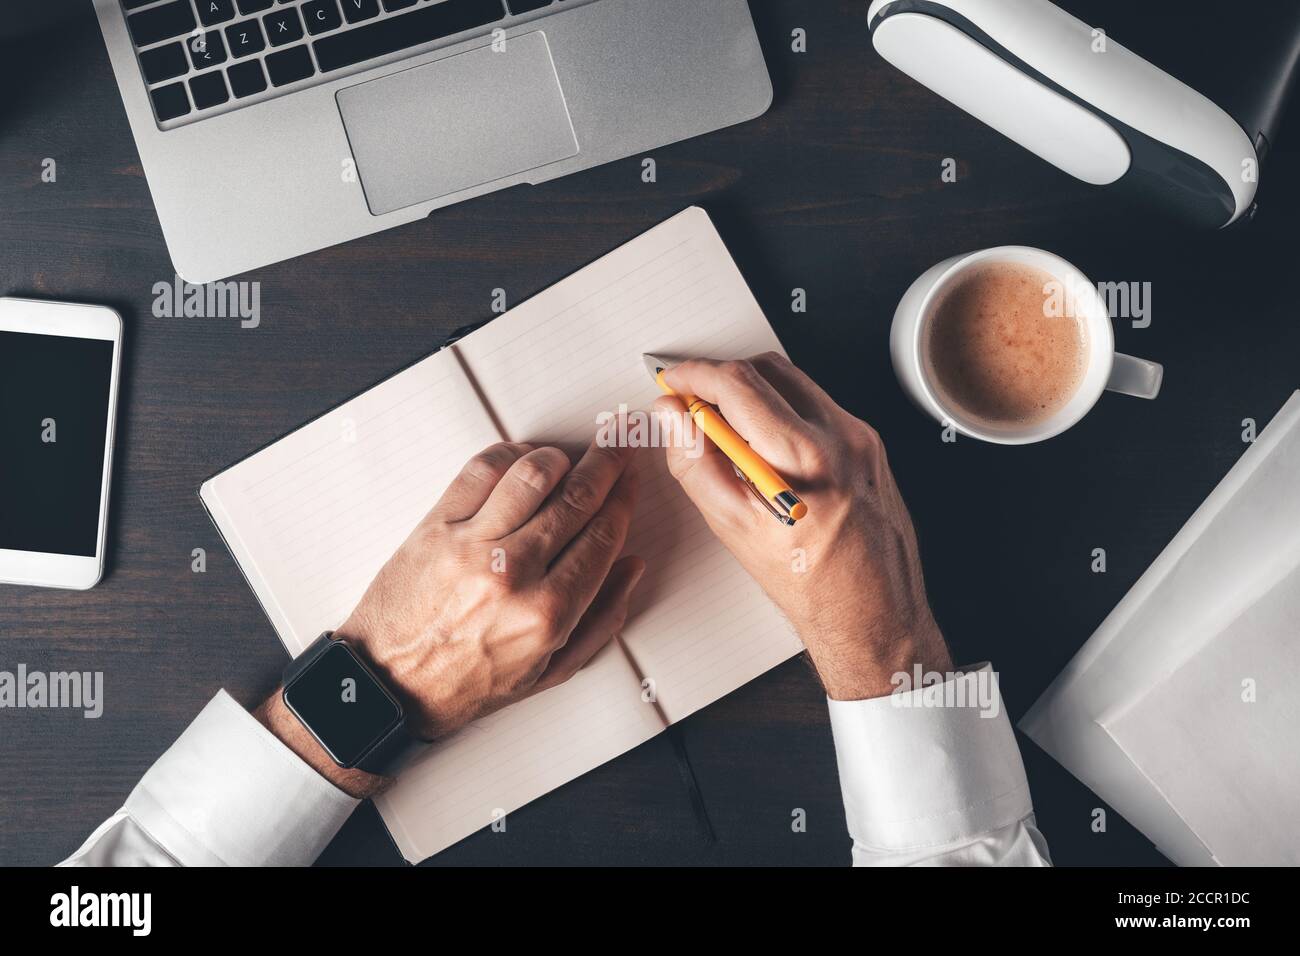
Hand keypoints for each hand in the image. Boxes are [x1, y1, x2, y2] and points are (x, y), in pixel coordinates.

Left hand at [260, 439, 643, 795]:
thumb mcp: (550, 671)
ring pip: (533, 474)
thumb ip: (601, 620)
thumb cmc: (466, 681)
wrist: (390, 684)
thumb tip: (630, 567)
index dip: (624, 497)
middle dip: (607, 462)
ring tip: (569, 457)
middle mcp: (513, 575)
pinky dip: (510, 455)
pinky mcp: (436, 526)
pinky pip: (481, 470)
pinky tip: (522, 460)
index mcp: (549, 613)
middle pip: (577, 497)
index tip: (632, 478)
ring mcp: (472, 546)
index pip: (603, 535)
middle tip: (619, 441)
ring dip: (560, 456)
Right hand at [655, 353, 950, 700]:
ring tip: (726, 428)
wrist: (874, 614)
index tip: (674, 380)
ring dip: (751, 389)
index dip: (695, 374)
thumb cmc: (810, 586)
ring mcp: (860, 438)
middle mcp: (840, 437)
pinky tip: (764, 446)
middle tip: (692, 402)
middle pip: (766, 369)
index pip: (738, 384)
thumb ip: (694, 463)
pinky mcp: (869, 445)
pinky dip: (781, 410)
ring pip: (793, 381)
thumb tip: (672, 416)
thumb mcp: (734, 529)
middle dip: (721, 376)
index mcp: (803, 459)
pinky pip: (816, 405)